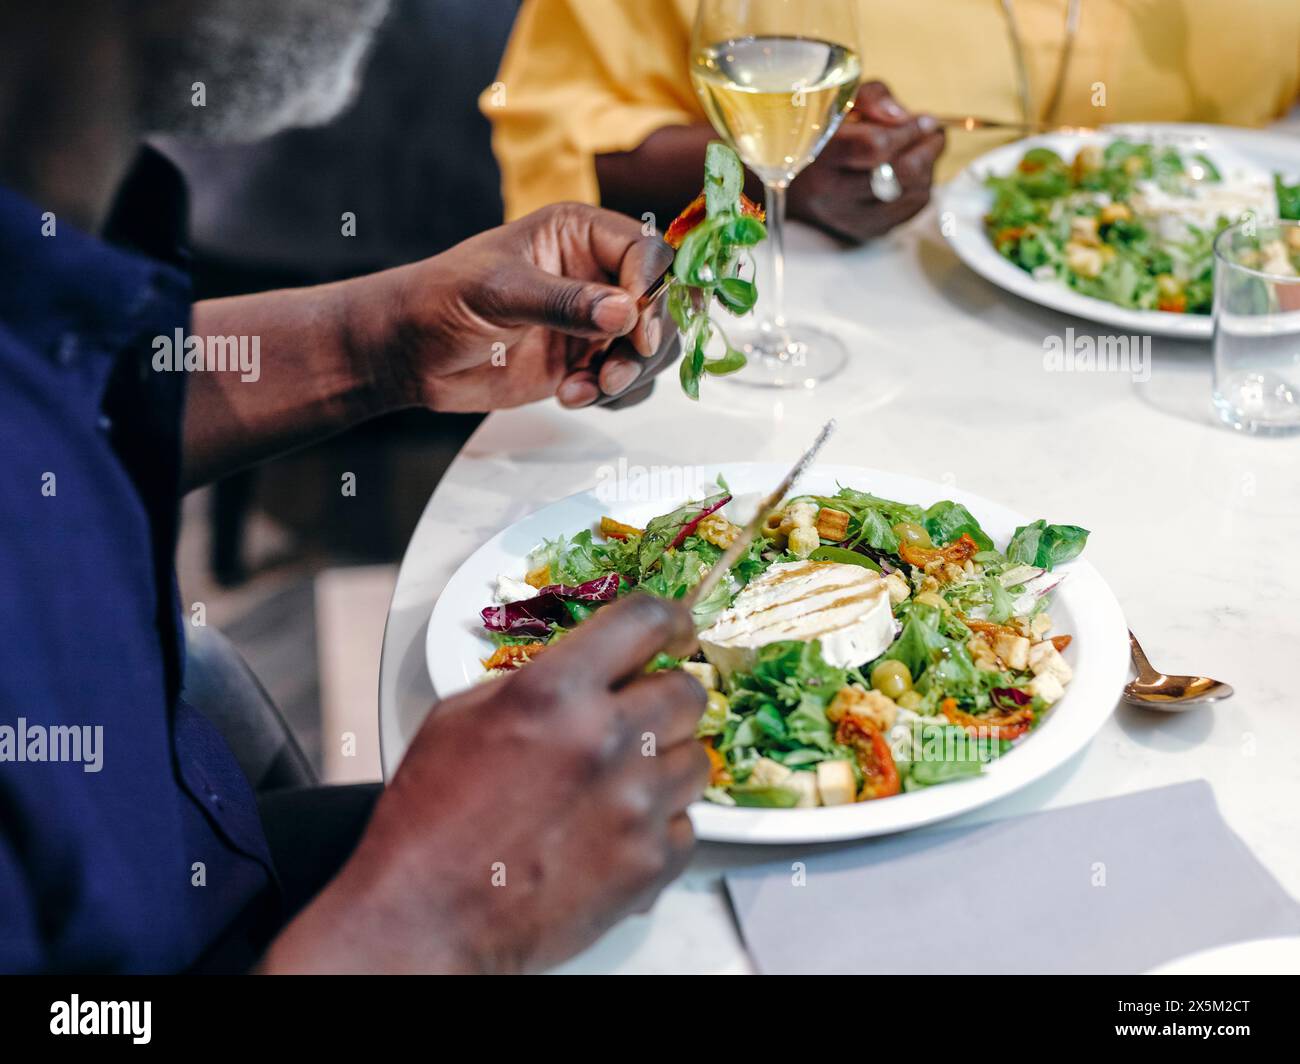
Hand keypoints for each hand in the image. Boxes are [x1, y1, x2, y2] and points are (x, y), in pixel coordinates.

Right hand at [261, 594, 708, 973]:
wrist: (426, 918)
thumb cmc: (428, 822)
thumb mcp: (458, 719)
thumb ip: (531, 684)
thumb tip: (583, 674)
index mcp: (555, 692)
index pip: (644, 622)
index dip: (669, 619)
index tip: (677, 629)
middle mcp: (607, 738)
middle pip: (688, 691)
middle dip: (668, 697)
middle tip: (644, 715)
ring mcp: (636, 803)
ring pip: (697, 760)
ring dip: (667, 764)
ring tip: (622, 784)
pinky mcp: (649, 862)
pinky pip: (687, 826)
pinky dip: (661, 827)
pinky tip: (618, 832)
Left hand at [350, 203, 677, 412]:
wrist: (411, 353)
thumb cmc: (442, 300)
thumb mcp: (500, 292)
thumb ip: (564, 301)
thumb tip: (626, 312)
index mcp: (581, 234)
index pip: (648, 253)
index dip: (653, 291)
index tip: (634, 330)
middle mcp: (597, 274)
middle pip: (662, 305)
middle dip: (646, 344)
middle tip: (613, 371)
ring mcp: (595, 321)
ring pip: (651, 348)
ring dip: (629, 375)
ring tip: (587, 389)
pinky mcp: (586, 361)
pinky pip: (628, 381)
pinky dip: (611, 396)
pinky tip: (571, 396)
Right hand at [788, 81, 944, 243]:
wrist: (801, 187)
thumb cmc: (826, 136)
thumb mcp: (842, 104)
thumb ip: (872, 97)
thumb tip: (902, 116)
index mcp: (821, 157)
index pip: (875, 146)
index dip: (907, 130)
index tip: (923, 118)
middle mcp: (834, 194)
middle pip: (901, 173)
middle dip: (926, 148)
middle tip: (933, 132)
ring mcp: (853, 219)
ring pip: (914, 191)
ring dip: (928, 166)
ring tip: (923, 148)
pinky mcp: (869, 231)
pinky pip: (914, 207)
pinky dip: (922, 184)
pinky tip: (914, 171)